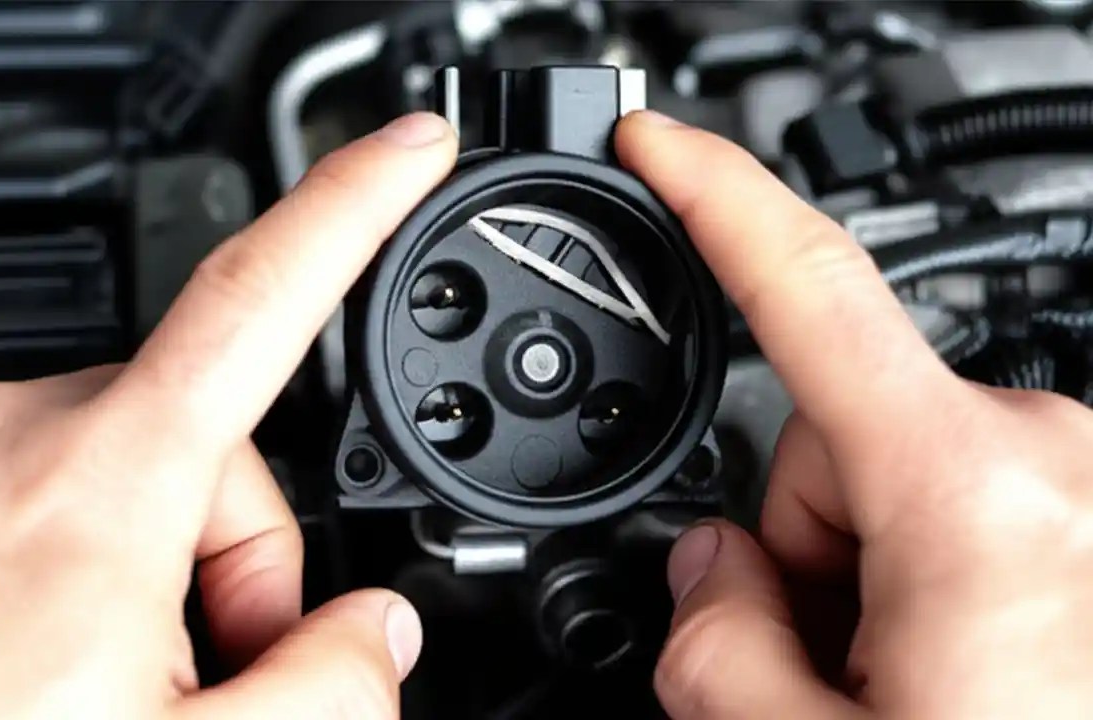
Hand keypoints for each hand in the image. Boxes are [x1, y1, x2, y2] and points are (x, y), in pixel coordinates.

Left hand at [0, 113, 456, 718]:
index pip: (265, 294)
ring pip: (99, 470)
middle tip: (204, 672)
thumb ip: (326, 692)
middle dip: (232, 556)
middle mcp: (5, 439)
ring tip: (85, 687)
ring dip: (130, 567)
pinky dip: (31, 561)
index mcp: (104, 486)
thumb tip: (375, 634)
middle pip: (197, 442)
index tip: (405, 148)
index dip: (355, 204)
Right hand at [618, 111, 1092, 718]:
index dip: (712, 198)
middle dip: (803, 550)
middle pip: (833, 444)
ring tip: (912, 695)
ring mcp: (1090, 496)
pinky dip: (939, 590)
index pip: (803, 288)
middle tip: (833, 674)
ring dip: (873, 583)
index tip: (659, 144)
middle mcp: (1052, 467)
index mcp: (968, 497)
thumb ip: (715, 645)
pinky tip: (964, 682)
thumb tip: (707, 578)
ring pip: (902, 488)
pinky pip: (976, 515)